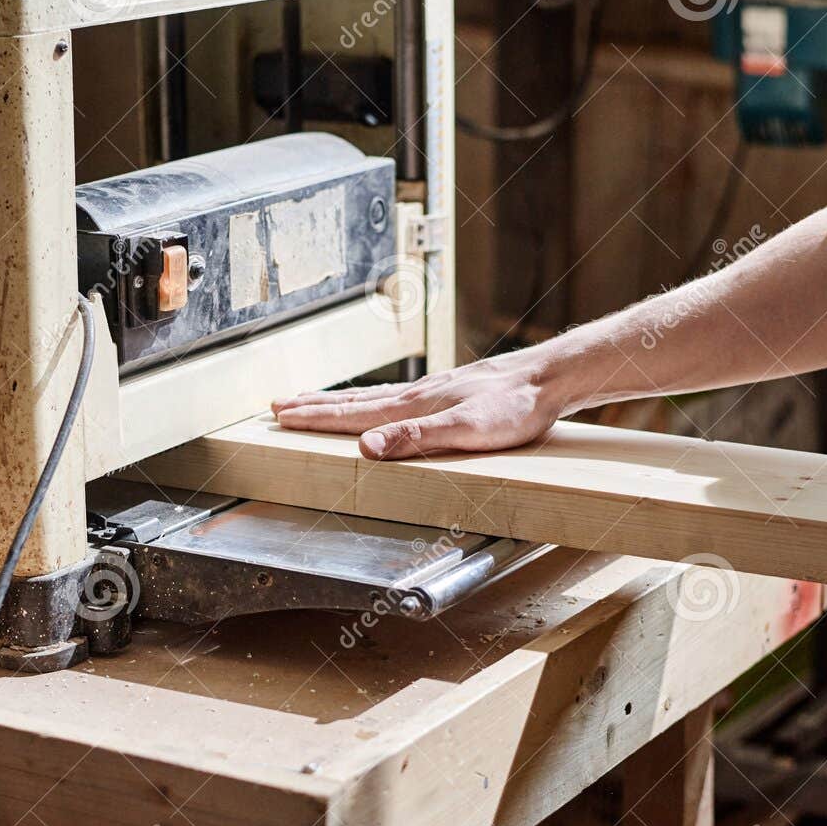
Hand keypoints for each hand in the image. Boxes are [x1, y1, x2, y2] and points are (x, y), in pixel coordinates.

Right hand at [271, 352, 567, 459]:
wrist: (548, 379)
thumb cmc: (515, 408)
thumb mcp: (466, 431)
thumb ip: (415, 439)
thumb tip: (365, 447)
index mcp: (414, 407)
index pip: (352, 415)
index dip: (314, 418)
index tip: (281, 415)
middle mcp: (416, 395)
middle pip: (353, 402)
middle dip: (313, 406)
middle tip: (278, 405)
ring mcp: (431, 391)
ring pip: (371, 397)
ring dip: (336, 400)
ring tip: (311, 400)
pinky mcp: (447, 391)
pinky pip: (394, 396)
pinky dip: (369, 399)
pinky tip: (375, 401)